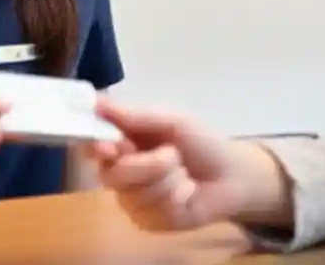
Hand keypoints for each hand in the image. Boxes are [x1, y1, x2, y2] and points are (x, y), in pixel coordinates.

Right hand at [88, 99, 292, 231]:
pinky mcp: (147, 222)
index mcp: (122, 144)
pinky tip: (187, 193)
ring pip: (134, 194)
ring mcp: (132, 201)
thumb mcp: (171, 121)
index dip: (94, 147)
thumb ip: (134, 116)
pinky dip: (176, 196)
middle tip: (171, 155)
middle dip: (145, 164)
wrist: (232, 175)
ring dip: (169, 178)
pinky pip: (153, 210)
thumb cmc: (201, 143)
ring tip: (185, 172)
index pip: (92, 147)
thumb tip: (95, 101)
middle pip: (111, 175)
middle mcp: (121, 173)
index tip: (107, 146)